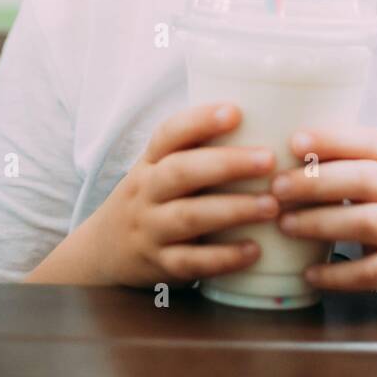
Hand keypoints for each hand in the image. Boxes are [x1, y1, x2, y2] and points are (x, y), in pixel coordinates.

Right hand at [86, 103, 278, 287]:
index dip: (200, 120)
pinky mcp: (160, 264)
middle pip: (181, 172)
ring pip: (189, 217)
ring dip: (233, 210)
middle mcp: (146, 192)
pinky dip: (224, 257)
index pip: (169, 133)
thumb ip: (198, 150)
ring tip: (271, 205)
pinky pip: (192, 262)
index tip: (235, 111)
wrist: (104, 251)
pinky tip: (255, 250)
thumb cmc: (153, 199)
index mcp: (151, 161)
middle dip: (227, 164)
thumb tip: (264, 120)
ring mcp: (150, 229)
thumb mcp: (160, 169)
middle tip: (268, 159)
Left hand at [269, 125, 376, 300]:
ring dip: (323, 223)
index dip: (332, 139)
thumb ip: (354, 160)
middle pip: (363, 180)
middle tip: (277, 187)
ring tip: (286, 225)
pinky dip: (341, 276)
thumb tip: (288, 149)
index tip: (295, 140)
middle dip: (317, 182)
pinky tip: (311, 275)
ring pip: (368, 223)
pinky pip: (376, 272)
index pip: (368, 142)